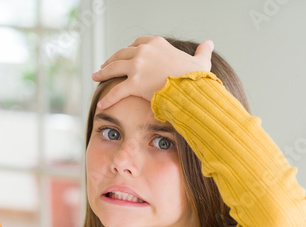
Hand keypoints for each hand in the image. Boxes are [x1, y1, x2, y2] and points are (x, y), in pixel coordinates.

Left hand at [92, 36, 212, 109]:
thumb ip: (203, 52)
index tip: (125, 54)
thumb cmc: (197, 78)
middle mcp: (144, 51)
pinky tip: (101, 104)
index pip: (138, 42)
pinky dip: (108, 98)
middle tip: (104, 66)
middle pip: (122, 53)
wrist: (193, 89)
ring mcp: (138, 66)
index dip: (130, 49)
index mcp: (157, 44)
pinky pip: (117, 91)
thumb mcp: (201, 61)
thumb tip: (209, 43)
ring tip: (96, 77)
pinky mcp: (134, 84)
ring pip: (115, 67)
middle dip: (112, 59)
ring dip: (103, 73)